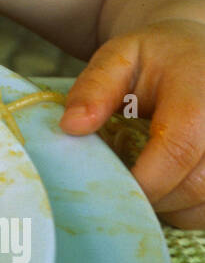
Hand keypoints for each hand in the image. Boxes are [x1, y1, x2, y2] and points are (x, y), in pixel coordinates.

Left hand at [59, 19, 204, 227]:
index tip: (105, 187)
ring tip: (140, 179)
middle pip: (194, 185)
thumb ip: (94, 87)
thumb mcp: (118, 57)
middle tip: (115, 186)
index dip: (142, 180)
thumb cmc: (156, 57)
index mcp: (201, 93)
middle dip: (149, 197)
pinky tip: (164, 185)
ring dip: (167, 206)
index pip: (177, 149)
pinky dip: (183, 209)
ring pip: (204, 205)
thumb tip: (71, 126)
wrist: (195, 53)